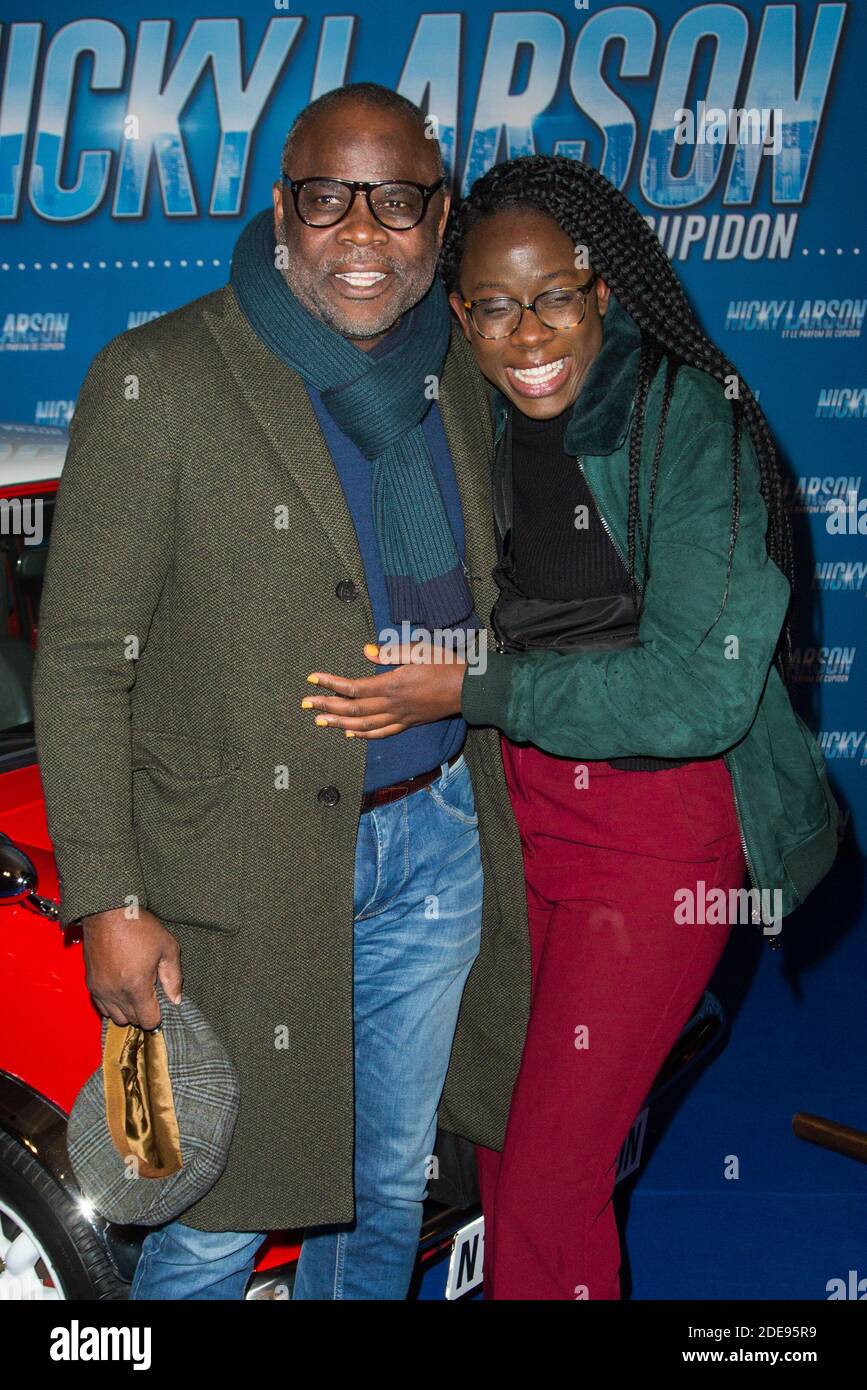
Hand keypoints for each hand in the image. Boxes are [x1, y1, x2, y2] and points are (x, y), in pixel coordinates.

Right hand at [81, 906, 181, 1029]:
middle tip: (151, 993)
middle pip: (132, 1021)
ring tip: (136, 990)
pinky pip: (102, 1006)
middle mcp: (115, 993)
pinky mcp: (91, 984)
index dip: (159, 1015)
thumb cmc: (138, 927)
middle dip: (144, 1012)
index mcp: (136, 986)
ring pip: (116, 1017)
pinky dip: (113, 1003)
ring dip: (128, 1010)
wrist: (108, 912)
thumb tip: (175, 1000)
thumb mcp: (167, 948)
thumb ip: (174, 977)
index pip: (148, 1021)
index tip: (162, 1003)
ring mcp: (100, 990)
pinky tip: (123, 987)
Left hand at [303, 642, 465, 738]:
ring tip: (320, 720)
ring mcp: (400, 717)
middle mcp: (392, 704)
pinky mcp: (408, 723)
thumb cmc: (446, 664)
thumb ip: (390, 653)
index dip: (330, 684)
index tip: (312, 679)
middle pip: (352, 708)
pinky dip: (363, 735)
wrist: (469, 689)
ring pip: (362, 724)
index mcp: (392, 684)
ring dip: (339, 722)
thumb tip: (365, 652)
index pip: (353, 687)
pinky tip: (350, 733)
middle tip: (305, 704)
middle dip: (326, 705)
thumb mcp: (419, 649)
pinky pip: (381, 733)